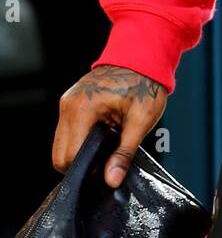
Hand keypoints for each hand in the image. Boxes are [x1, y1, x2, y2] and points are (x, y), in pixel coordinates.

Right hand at [53, 65, 167, 188]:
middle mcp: (68, 105)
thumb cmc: (145, 84)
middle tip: (106, 162)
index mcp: (83, 108)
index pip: (69, 156)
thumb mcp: (141, 121)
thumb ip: (124, 153)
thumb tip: (111, 181)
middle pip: (60, 154)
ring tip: (106, 146)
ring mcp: (67, 101)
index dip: (87, 170)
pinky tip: (100, 136)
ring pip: (61, 143)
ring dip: (80, 151)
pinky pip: (66, 130)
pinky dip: (79, 139)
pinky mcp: (70, 101)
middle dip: (81, 164)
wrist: (144, 56)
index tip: (106, 171)